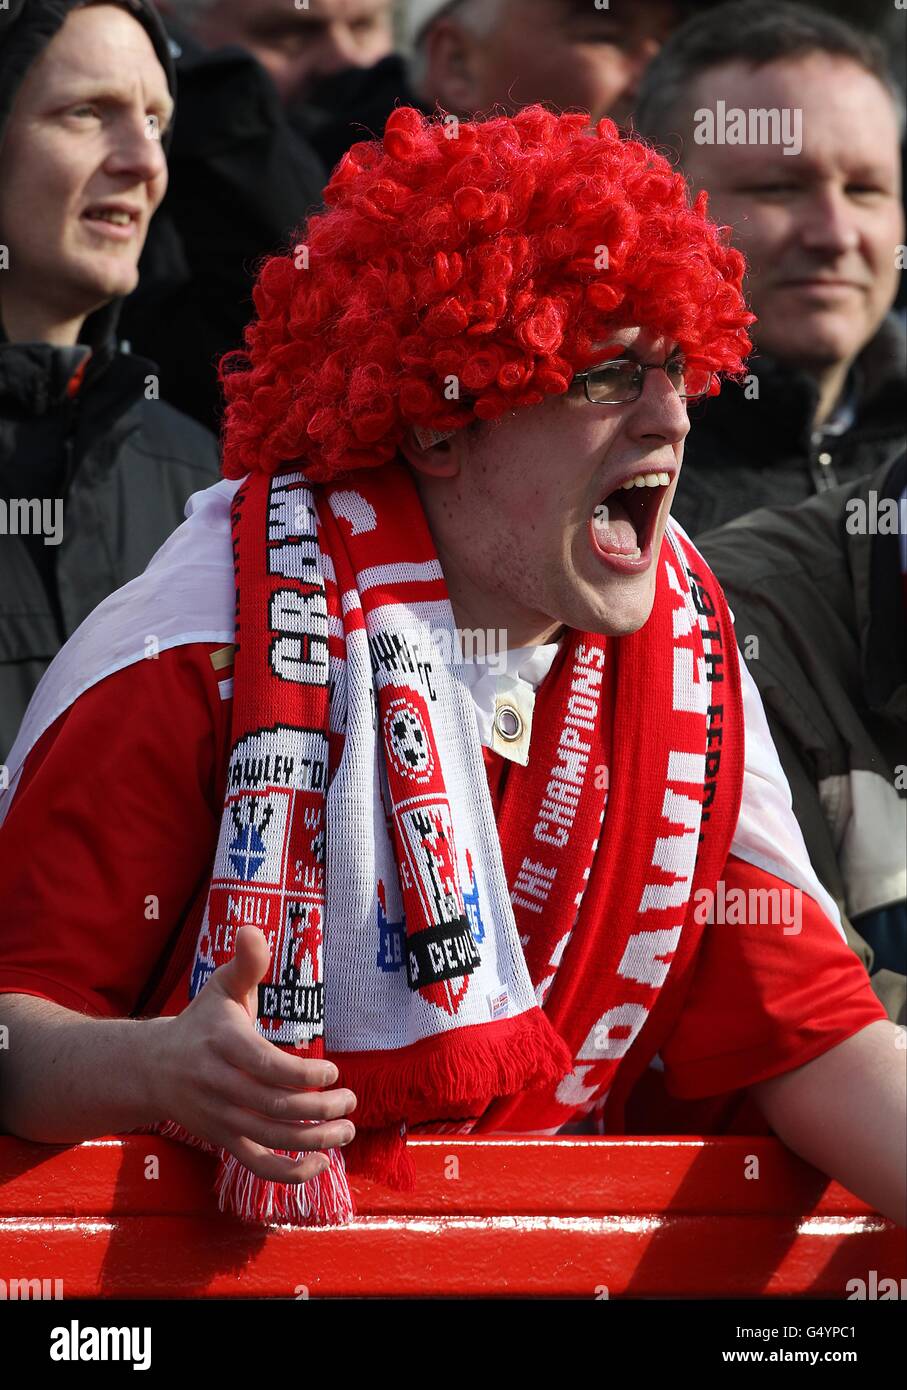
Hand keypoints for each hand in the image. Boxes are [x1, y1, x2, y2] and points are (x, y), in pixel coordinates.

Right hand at [146, 925, 355, 1183]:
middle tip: (351, 1100)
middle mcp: (220, 1086)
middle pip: (276, 1108)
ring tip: (347, 1129)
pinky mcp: (223, 1140)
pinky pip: (256, 1166)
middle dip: (320, 1109)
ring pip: (271, 1140)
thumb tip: (253, 928)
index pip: (268, 1068)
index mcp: (224, 1046)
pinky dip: (289, 1174)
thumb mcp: (222, 988)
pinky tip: (321, 1165)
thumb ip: (246, 963)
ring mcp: (221, 1118)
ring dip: (315, 1141)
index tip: (334, 1072)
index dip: (305, 1075)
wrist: (153, 1068)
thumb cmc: (202, 1023)